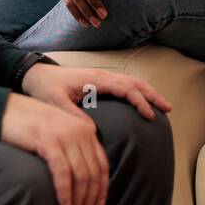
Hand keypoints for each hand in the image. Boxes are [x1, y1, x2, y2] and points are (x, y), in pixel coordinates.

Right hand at [0, 92, 108, 204]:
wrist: (6, 110)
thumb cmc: (31, 126)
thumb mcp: (59, 135)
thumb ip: (73, 149)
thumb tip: (83, 181)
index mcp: (87, 130)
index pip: (102, 164)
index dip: (101, 189)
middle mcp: (81, 132)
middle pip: (93, 173)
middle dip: (90, 200)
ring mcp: (66, 135)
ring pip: (81, 174)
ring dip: (79, 200)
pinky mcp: (49, 141)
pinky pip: (62, 171)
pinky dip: (65, 191)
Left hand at [22, 62, 172, 121]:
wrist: (35, 74)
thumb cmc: (44, 88)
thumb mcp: (56, 104)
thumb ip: (74, 115)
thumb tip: (93, 130)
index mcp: (95, 80)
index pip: (126, 89)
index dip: (140, 101)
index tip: (150, 115)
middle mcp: (103, 75)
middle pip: (135, 82)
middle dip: (153, 95)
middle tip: (168, 108)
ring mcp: (102, 76)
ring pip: (132, 81)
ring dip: (148, 91)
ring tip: (162, 105)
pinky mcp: (99, 79)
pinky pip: (125, 82)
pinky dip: (138, 90)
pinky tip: (142, 99)